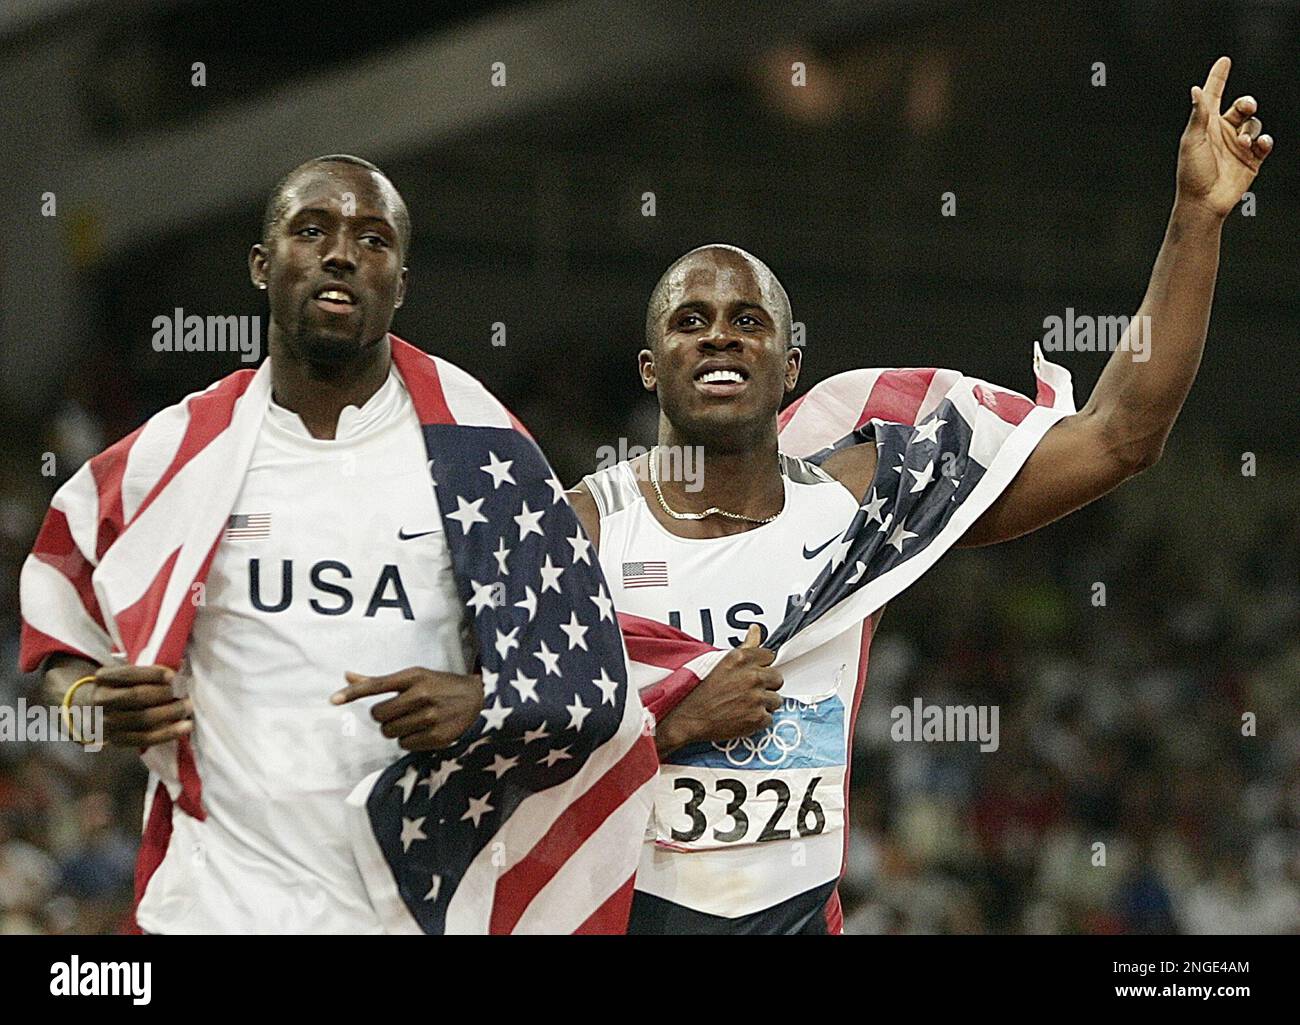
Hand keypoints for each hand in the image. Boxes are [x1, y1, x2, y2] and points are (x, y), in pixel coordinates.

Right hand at [86, 664, 192, 748]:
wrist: (97, 711)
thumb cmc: (122, 687)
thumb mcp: (126, 676)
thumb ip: (146, 674)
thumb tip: (176, 676)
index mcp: (103, 678)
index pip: (128, 675)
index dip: (152, 675)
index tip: (173, 675)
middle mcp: (101, 700)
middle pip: (136, 696)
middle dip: (163, 693)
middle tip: (184, 692)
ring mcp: (107, 723)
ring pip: (142, 719)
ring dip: (170, 712)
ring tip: (188, 707)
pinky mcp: (117, 740)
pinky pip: (145, 738)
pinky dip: (168, 733)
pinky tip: (185, 726)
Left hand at [332, 668, 483, 751]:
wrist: (477, 698)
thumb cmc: (439, 685)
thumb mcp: (414, 676)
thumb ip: (379, 681)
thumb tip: (346, 675)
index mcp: (414, 676)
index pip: (376, 685)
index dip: (352, 693)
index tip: (332, 699)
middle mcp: (422, 695)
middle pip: (378, 715)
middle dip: (384, 716)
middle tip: (399, 712)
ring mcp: (431, 717)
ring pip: (390, 732)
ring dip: (396, 730)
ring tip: (414, 721)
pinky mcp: (438, 736)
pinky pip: (405, 745)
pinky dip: (410, 740)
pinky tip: (424, 731)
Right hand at [658, 625, 781, 754]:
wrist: (687, 717)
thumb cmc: (698, 690)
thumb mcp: (719, 661)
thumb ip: (745, 646)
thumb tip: (756, 630)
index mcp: (741, 659)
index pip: (769, 656)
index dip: (761, 666)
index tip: (754, 673)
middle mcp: (751, 676)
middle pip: (777, 678)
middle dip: (766, 685)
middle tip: (749, 691)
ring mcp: (756, 698)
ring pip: (776, 699)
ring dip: (764, 704)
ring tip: (744, 705)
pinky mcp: (757, 718)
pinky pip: (769, 718)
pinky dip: (758, 720)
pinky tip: (743, 716)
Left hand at [1176, 56, 1271, 218]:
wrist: (1205, 202)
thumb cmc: (1192, 173)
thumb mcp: (1192, 141)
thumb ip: (1198, 115)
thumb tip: (1195, 90)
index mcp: (1206, 126)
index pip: (1213, 96)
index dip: (1218, 78)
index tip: (1224, 61)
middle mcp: (1223, 133)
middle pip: (1241, 107)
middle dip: (1247, 103)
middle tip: (1246, 107)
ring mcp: (1238, 145)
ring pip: (1254, 123)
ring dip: (1251, 129)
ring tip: (1243, 143)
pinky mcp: (1251, 158)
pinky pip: (1264, 141)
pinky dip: (1264, 140)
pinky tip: (1257, 145)